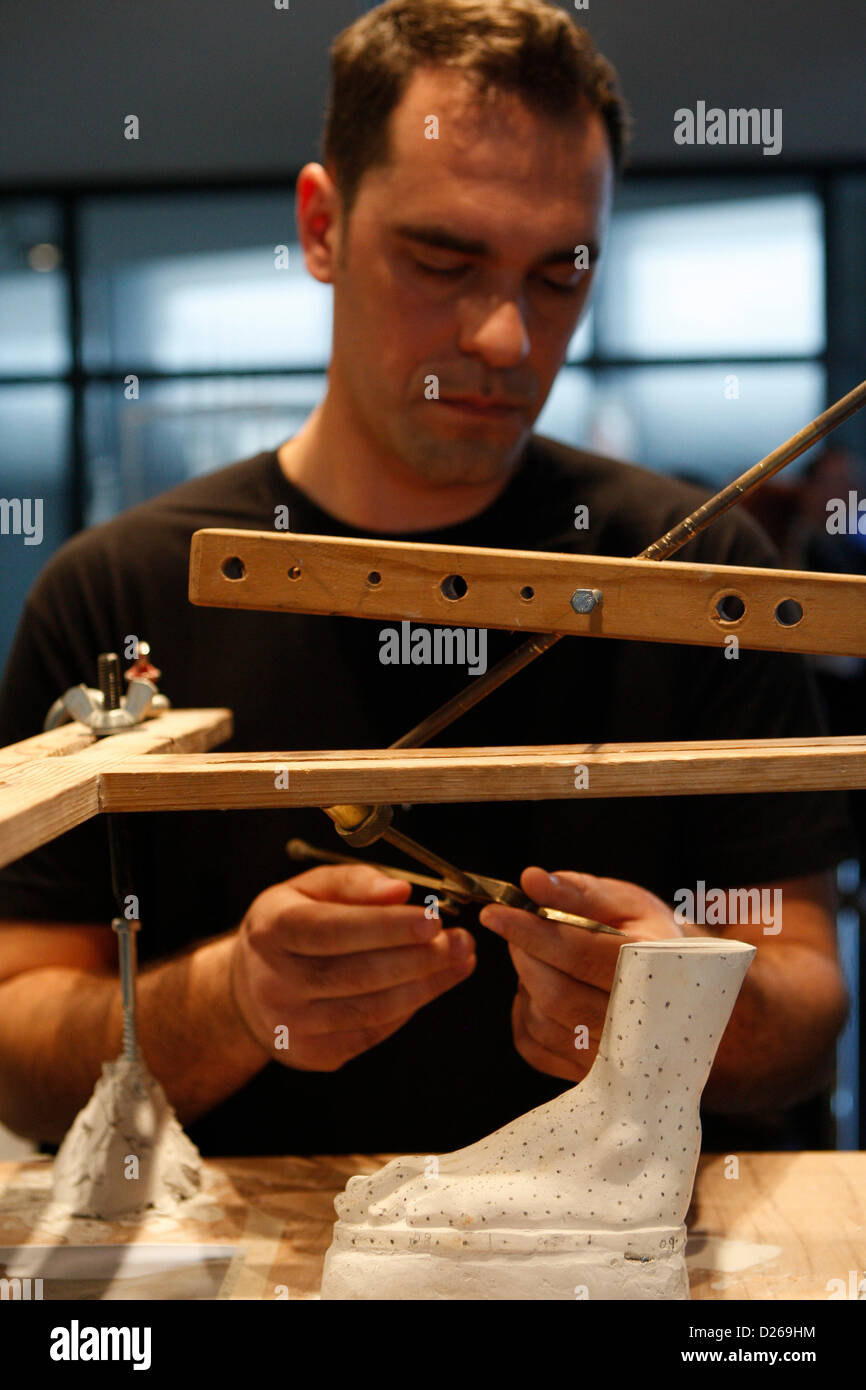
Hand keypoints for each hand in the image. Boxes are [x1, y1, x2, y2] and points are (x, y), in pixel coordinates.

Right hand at [230, 864, 474, 1070]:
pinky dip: (410, 1007)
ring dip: (425, 985)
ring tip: (460, 959)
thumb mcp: (309, 889)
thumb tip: (400, 890)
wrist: (249, 988)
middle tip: (460, 940)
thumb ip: (353, 883)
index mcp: (271, 931)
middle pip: (357, 975)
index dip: (386, 927)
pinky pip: (373, 1032)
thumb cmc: (290, 925)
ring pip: (372, 1009)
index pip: (332, 931)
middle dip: (418, 958)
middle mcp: (275, 983)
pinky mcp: (313, 1054)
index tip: (433, 920)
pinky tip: (433, 983)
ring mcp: (292, 1026)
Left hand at [479, 866, 682, 1082]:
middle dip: (525, 954)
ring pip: (541, 1020)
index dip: (530, 932)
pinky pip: (533, 1044)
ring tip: (546, 959)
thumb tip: (531, 881)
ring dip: (528, 982)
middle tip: (523, 929)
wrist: (679, 994)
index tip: (494, 913)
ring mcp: (615, 1058)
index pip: (578, 954)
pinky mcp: (589, 1075)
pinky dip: (526, 1011)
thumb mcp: (627, 904)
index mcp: (654, 969)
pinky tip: (545, 990)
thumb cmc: (650, 939)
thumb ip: (578, 892)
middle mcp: (640, 1024)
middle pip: (555, 992)